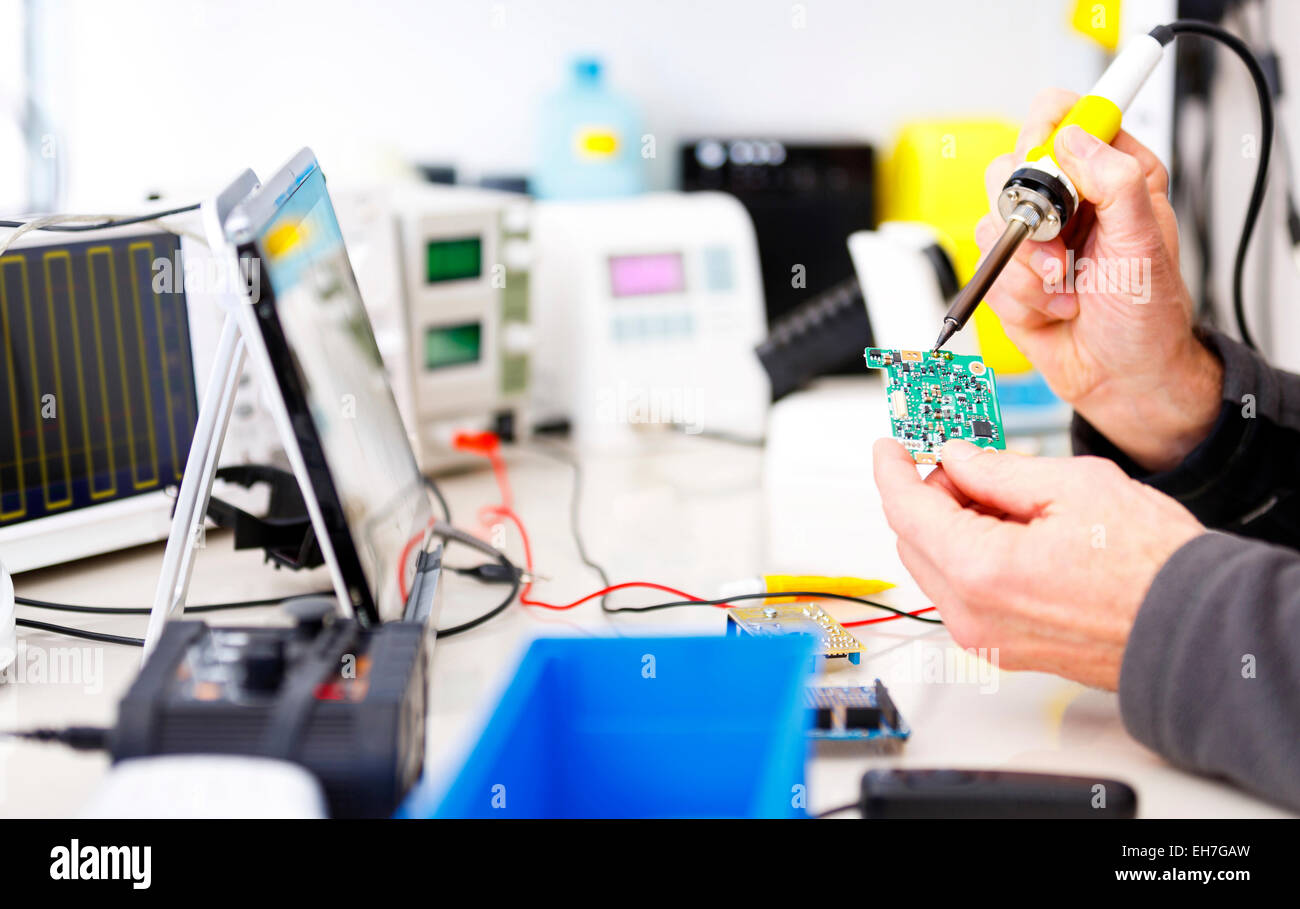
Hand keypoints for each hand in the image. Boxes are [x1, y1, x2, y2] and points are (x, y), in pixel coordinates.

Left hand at [872, 438, 1204, 689]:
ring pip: (936, 566)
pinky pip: (963, 593)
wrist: (1193, 629)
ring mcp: (985, 638)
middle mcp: (972, 614)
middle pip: (913, 539)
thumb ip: (998, 468)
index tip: (889, 447)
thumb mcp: (1073, 485)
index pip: (905, 509)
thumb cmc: (1152, 566)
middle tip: (972, 465)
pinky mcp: (1003, 649)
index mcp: (980, 569)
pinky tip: (1015, 533)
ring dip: (952, 526)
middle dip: (931, 495)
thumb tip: (957, 457)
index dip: (892, 469)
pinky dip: (970, 556)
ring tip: (1009, 500)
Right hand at [978, 88, 1222, 471]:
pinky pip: (987, 269)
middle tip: (1060, 244)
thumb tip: (1073, 138)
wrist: (1122, 378)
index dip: (1043, 133)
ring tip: (1066, 287)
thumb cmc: (1146, 317)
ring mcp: (1036, 237)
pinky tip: (1053, 309)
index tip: (1044, 165)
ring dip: (1029, 268)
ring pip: (992, 224)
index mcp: (1113, 174)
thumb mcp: (1144, 243)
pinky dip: (1018, 297)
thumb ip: (1116, 180)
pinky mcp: (1011, 273)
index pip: (1063, 116)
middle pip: (1009, 168)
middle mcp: (1070, 200)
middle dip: (1029, 216)